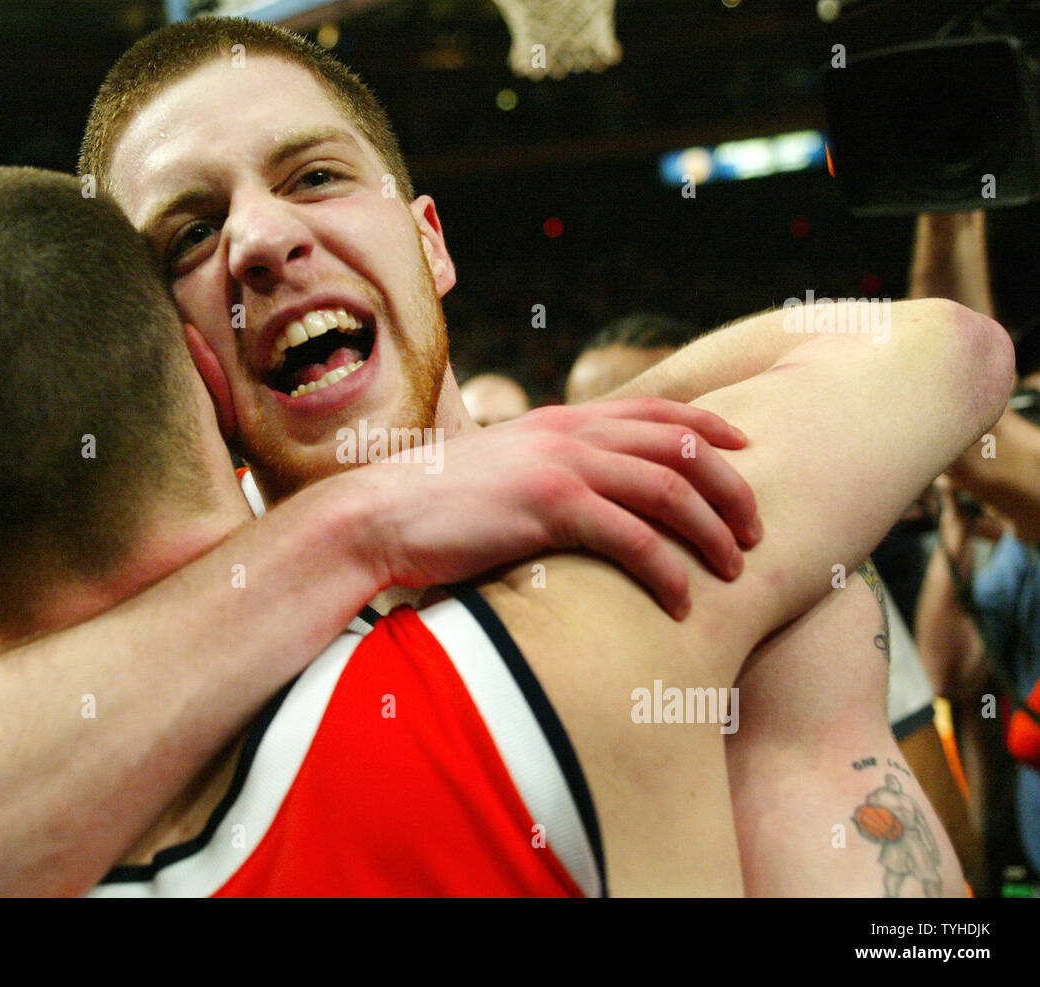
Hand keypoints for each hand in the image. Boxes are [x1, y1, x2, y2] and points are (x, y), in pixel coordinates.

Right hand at [354, 398, 760, 618]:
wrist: (376, 515)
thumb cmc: (434, 507)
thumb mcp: (499, 472)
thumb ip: (543, 472)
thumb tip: (577, 500)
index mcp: (559, 421)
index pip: (655, 410)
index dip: (708, 425)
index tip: (744, 447)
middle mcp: (568, 433)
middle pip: (679, 447)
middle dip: (730, 487)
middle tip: (756, 528)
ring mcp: (558, 465)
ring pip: (668, 488)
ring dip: (712, 530)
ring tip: (733, 568)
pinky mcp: (547, 506)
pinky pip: (632, 537)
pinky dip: (668, 571)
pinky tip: (683, 602)